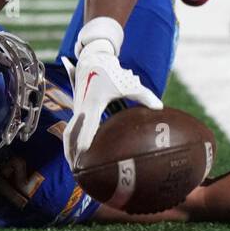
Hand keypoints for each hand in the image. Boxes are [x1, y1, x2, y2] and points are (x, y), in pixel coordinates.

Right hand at [62, 41, 162, 166]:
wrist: (92, 60)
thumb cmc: (112, 73)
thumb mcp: (128, 84)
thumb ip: (144, 96)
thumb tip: (160, 108)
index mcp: (93, 102)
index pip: (87, 125)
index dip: (85, 140)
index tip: (85, 155)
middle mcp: (81, 107)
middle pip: (71, 133)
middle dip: (72, 152)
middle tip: (76, 170)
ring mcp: (77, 109)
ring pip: (69, 132)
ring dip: (69, 149)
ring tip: (74, 168)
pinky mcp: (77, 110)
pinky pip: (72, 129)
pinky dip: (73, 142)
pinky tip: (78, 156)